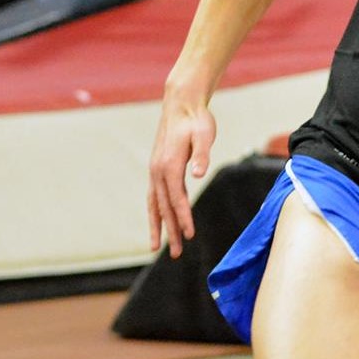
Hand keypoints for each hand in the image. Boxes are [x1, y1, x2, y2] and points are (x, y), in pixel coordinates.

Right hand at [148, 100, 216, 257]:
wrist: (181, 105)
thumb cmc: (196, 120)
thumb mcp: (204, 134)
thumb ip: (201, 155)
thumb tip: (198, 174)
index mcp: (169, 165)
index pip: (176, 199)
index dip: (183, 218)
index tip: (189, 235)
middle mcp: (158, 171)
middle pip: (163, 207)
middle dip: (170, 231)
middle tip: (176, 254)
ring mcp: (155, 170)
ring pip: (154, 205)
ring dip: (158, 226)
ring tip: (158, 247)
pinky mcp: (158, 169)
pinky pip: (154, 196)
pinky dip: (156, 212)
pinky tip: (160, 222)